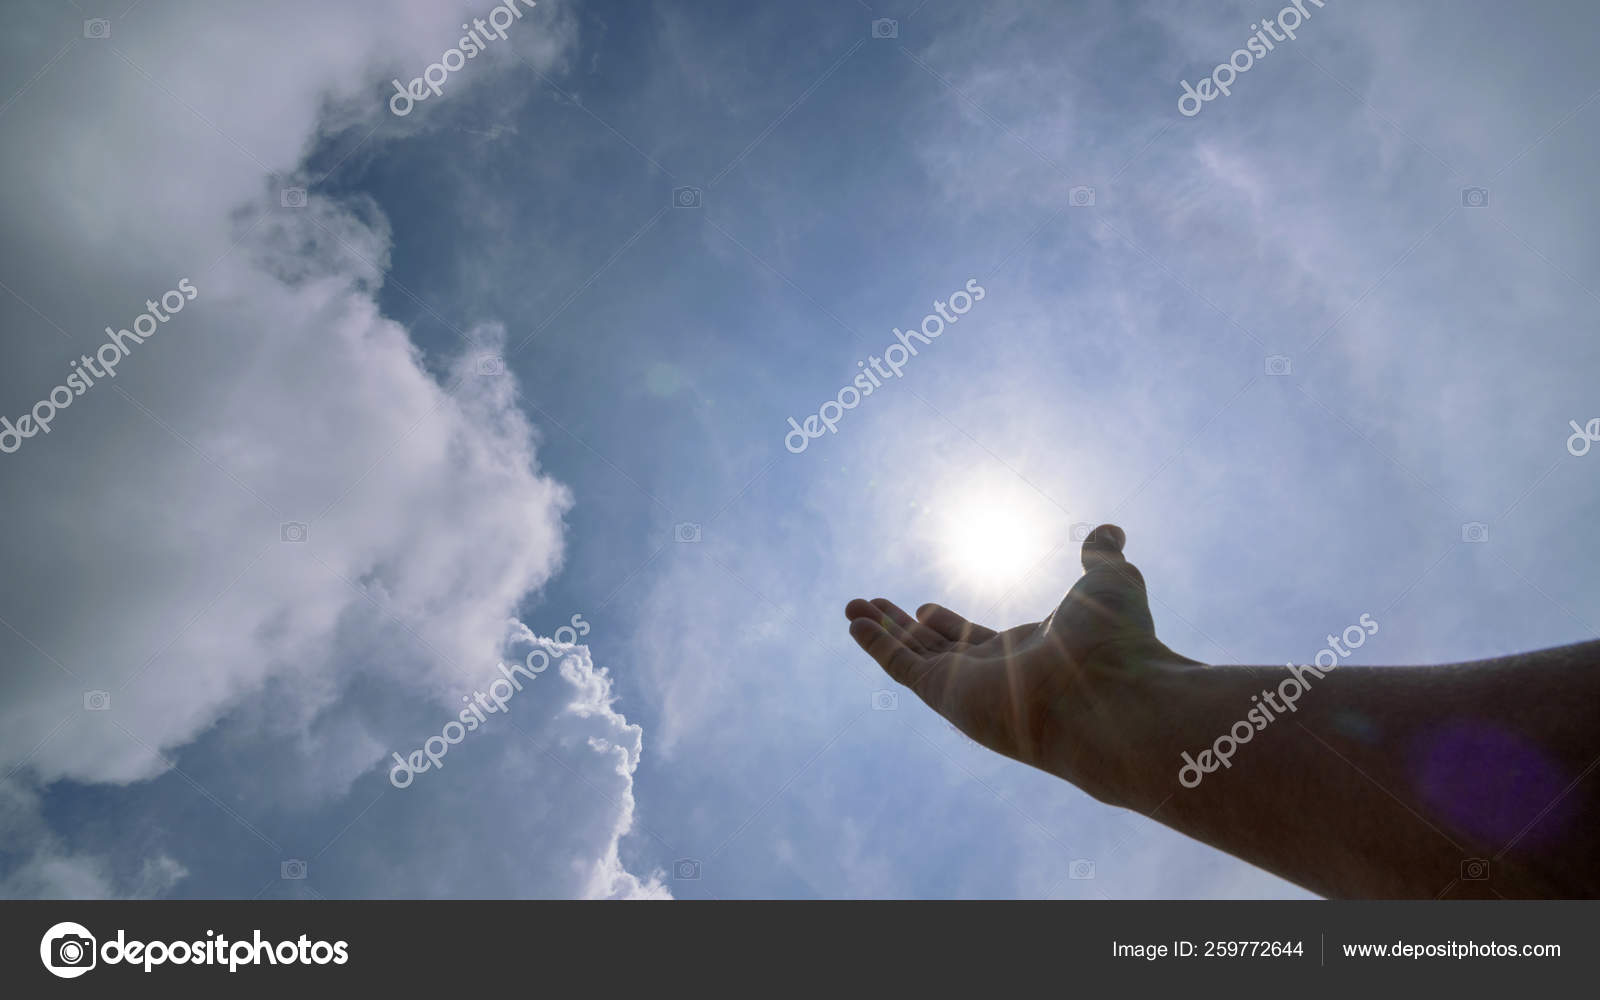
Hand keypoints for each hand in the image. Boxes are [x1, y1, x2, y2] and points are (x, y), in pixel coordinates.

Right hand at [845, 524, 1192, 803]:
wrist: (1111, 694)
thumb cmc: (1116, 641)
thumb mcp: (1109, 581)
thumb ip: (1100, 555)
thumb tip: (1109, 531)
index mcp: (1027, 653)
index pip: (976, 640)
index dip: (947, 625)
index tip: (924, 608)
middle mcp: (994, 676)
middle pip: (935, 650)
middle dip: (902, 629)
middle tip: (874, 605)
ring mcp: (968, 688)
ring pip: (912, 656)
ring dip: (880, 631)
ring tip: (851, 608)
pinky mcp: (946, 694)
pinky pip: (902, 667)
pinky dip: (876, 645)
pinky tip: (855, 623)